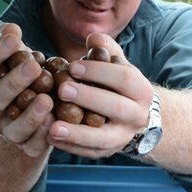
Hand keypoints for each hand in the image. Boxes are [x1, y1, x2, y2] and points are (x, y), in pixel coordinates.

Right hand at [0, 23, 53, 157]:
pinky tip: (56, 121)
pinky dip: (44, 136)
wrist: (29, 113)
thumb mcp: (12, 56)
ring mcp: (6, 132)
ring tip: (47, 98)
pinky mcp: (26, 147)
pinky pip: (33, 146)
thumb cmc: (19, 75)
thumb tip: (10, 29)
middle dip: (12, 83)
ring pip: (14, 129)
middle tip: (33, 66)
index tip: (14, 39)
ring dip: (31, 115)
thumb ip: (8, 40)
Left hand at [47, 33, 154, 158]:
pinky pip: (90, 152)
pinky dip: (70, 147)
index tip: (72, 66)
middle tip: (62, 90)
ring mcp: (123, 137)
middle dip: (89, 98)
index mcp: (141, 90)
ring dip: (78, 134)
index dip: (98, 72)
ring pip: (104, 138)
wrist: (135, 118)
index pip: (124, 79)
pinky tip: (50, 137)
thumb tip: (92, 39)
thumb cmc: (118, 85)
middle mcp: (137, 116)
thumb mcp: (117, 64)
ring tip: (53, 128)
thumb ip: (106, 49)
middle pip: (116, 108)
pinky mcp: (108, 152)